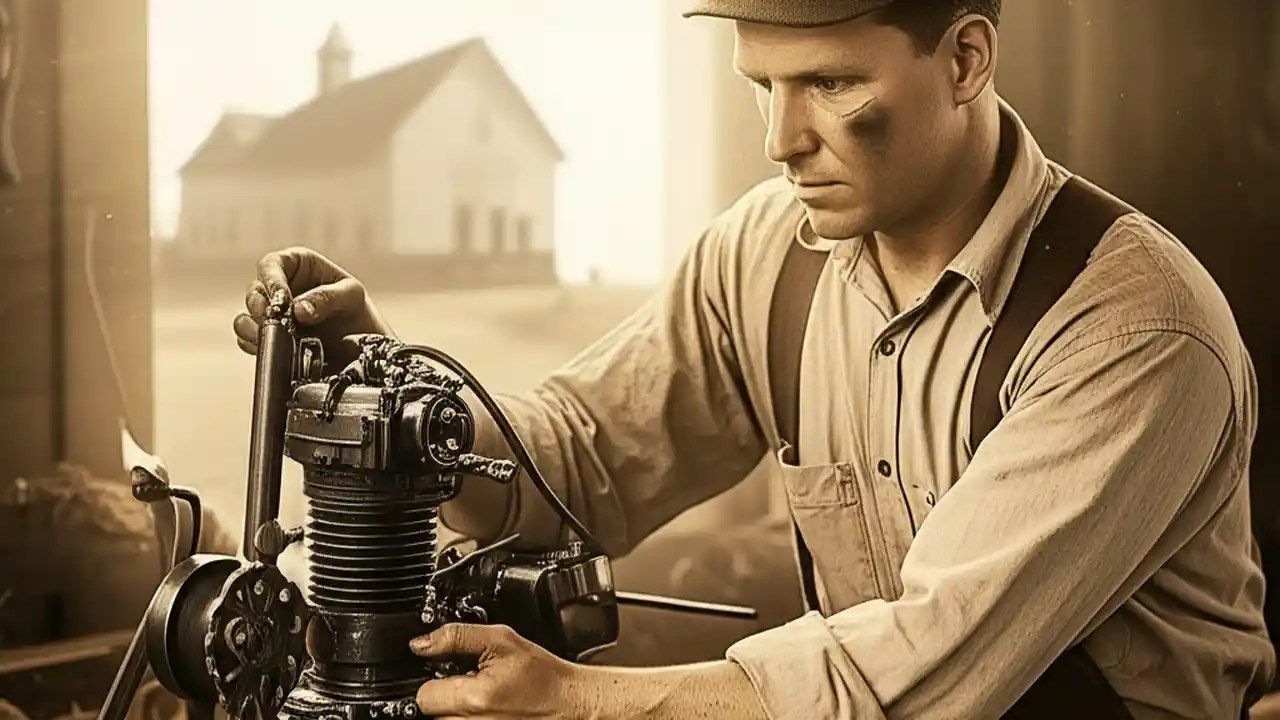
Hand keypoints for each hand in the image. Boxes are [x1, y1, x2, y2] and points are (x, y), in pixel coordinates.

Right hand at [231, 247, 395, 366]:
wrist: (360, 342)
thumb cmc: (356, 308)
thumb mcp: (351, 296)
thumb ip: (327, 298)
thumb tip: (299, 310)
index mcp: (297, 265)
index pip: (271, 264)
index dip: (271, 280)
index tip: (282, 299)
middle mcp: (279, 287)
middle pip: (255, 291)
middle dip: (259, 306)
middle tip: (273, 320)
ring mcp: (272, 313)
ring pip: (246, 317)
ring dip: (252, 328)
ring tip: (269, 337)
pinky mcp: (269, 336)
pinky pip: (249, 340)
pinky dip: (253, 345)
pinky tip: (267, 349)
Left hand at [410, 623, 600, 718]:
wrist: (568, 703)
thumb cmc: (542, 676)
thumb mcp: (502, 640)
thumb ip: (457, 637)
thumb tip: (421, 644)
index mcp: (476, 699)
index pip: (424, 696)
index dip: (436, 681)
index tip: (454, 676)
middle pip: (432, 713)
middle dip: (447, 697)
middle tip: (474, 686)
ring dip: (457, 712)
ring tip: (483, 700)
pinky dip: (469, 719)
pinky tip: (487, 711)